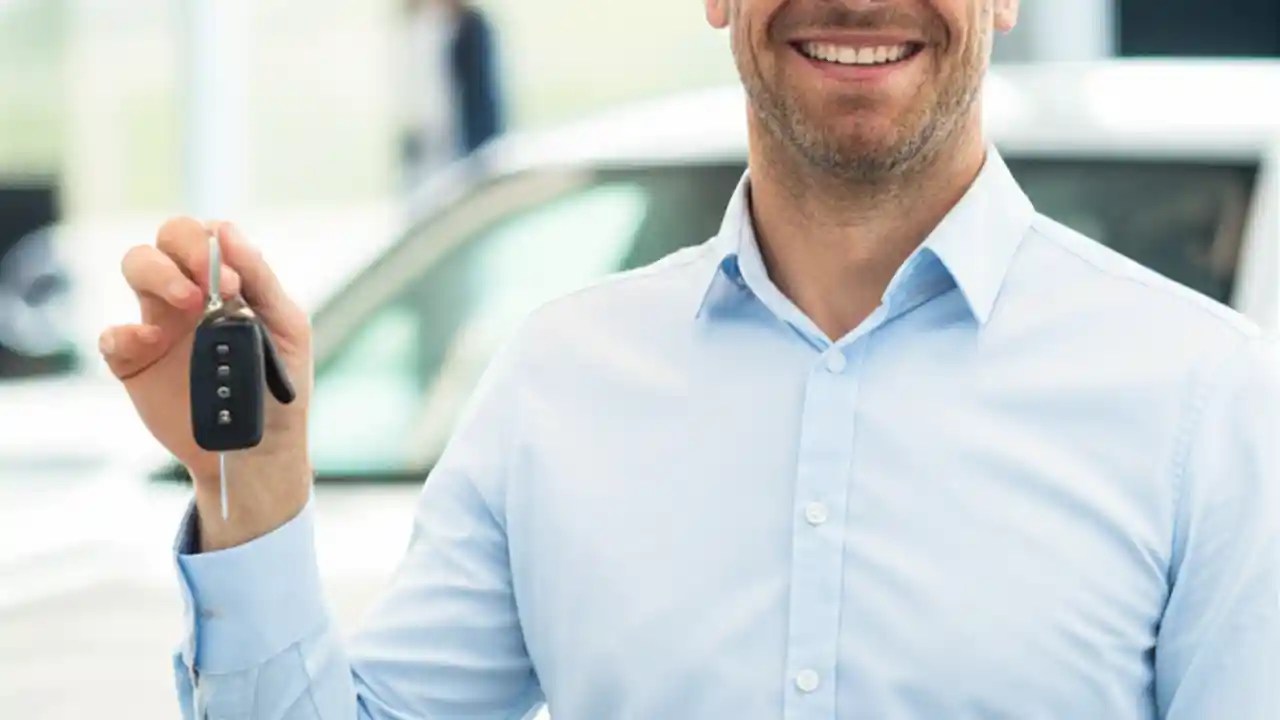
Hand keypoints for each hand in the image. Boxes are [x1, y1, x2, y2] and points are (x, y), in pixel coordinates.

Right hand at [100, 218, 313, 549]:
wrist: (256, 449)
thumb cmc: (276, 387)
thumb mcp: (286, 329)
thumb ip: (262, 280)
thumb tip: (230, 233)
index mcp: (226, 283)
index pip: (207, 235)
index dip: (213, 244)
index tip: (232, 281)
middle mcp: (190, 296)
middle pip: (166, 240)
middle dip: (183, 248)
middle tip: (207, 286)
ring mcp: (159, 325)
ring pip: (136, 266)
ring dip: (157, 274)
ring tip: (187, 304)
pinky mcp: (134, 362)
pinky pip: (110, 335)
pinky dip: (123, 332)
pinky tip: (150, 341)